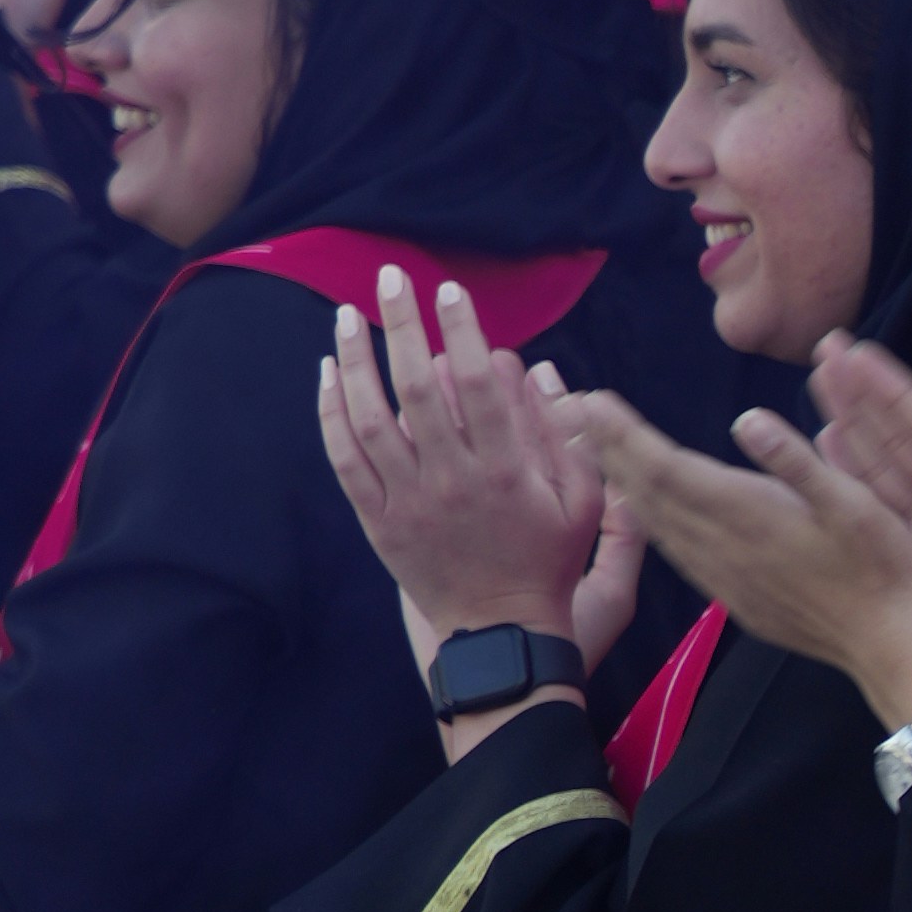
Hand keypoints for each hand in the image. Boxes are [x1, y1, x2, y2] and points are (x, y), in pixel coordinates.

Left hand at [315, 270, 638, 686]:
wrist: (501, 633)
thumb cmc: (549, 562)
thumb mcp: (582, 501)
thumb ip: (559, 432)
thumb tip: (529, 367)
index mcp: (506, 471)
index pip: (476, 384)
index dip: (460, 331)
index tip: (449, 291)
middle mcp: (452, 481)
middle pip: (417, 388)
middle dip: (400, 325)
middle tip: (389, 278)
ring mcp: (410, 502)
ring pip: (370, 420)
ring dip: (355, 361)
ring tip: (346, 315)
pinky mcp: (380, 521)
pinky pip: (346, 460)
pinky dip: (332, 414)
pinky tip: (328, 374)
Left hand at [566, 387, 911, 726]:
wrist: (889, 645)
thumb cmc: (884, 566)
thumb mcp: (855, 502)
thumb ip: (796, 460)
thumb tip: (747, 418)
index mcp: (749, 515)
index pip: (667, 468)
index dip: (625, 435)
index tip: (592, 401)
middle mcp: (724, 548)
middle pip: (647, 494)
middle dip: (607, 451)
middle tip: (569, 414)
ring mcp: (724, 577)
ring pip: (655, 525)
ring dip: (619, 485)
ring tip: (590, 451)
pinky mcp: (733, 597)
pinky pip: (674, 552)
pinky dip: (646, 522)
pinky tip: (640, 510)